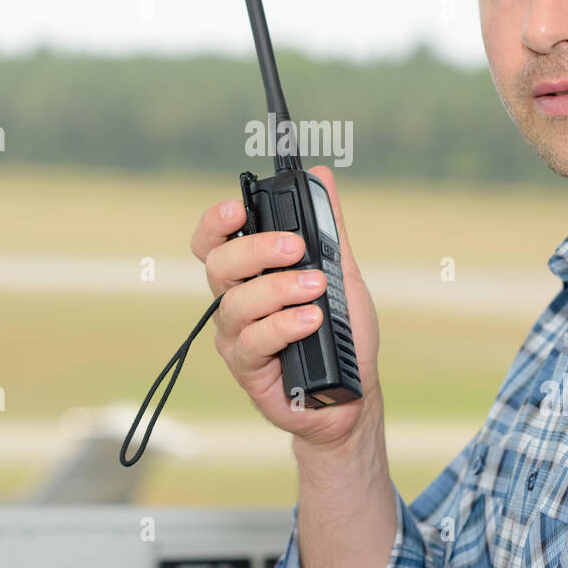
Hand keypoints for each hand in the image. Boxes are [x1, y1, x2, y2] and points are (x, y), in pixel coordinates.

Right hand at [189, 165, 381, 447]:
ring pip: (236, 304)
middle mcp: (234, 302)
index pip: (214, 241)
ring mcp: (237, 336)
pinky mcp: (248, 369)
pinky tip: (311, 320)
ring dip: (278, 289)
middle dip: (256, 250)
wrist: (353, 392)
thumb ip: (329, 228)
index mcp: (249, 275)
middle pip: (218, 265)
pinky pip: (253, 341)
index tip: (238, 208)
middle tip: (295, 247)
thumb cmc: (340, 332)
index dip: (216, 222)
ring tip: (316, 289)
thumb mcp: (340, 273)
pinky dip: (283, 326)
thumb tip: (323, 175)